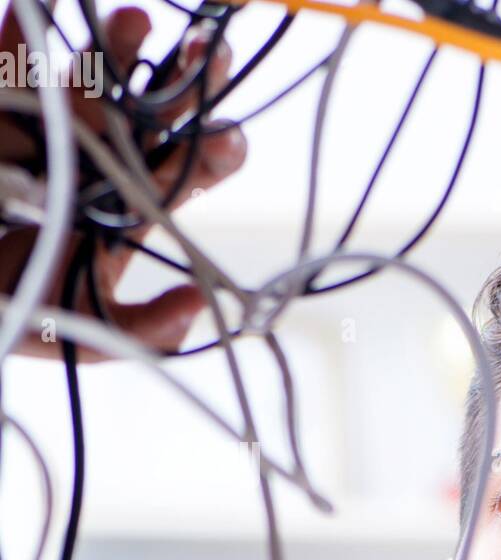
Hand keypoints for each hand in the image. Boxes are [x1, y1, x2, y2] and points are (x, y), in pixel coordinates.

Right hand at [0, 5, 245, 357]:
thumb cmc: (28, 310)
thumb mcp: (90, 334)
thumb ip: (145, 329)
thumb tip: (197, 304)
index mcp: (127, 210)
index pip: (182, 177)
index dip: (210, 155)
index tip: (228, 138)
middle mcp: (95, 162)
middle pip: (150, 118)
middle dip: (183, 85)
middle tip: (212, 55)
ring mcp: (46, 132)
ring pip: (89, 82)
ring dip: (115, 49)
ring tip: (141, 21)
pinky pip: (9, 63)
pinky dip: (21, 31)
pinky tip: (36, 3)